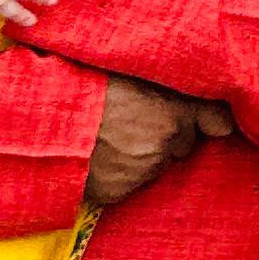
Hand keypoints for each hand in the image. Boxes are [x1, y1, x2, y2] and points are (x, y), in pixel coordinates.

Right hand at [85, 75, 233, 208]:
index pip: (215, 119)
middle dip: (169, 135)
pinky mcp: (119, 191)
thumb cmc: (84, 82)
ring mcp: (143, 169)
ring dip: (144, 155)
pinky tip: (99, 157)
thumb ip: (170, 77)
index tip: (213, 122)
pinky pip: (130, 184)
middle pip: (183, 144)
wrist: (43, 117)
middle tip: (137, 121)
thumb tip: (207, 93)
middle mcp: (166, 141)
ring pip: (156, 164)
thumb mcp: (131, 68)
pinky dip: (120, 174)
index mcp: (174, 107)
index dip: (206, 118)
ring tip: (112, 136)